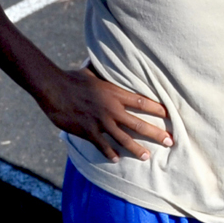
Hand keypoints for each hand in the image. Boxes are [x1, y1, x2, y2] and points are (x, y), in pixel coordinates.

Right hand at [37, 63, 171, 160]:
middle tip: (169, 141)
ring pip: (123, 138)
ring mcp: (100, 121)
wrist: (53, 88)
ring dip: (136, 148)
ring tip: (146, 156)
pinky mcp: (88, 131)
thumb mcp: (91, 73)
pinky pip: (102, 145)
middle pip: (138, 123)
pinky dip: (110, 153)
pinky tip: (116, 159)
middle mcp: (111, 108)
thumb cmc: (71, 78)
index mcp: (114, 93)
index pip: (142, 102)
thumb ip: (103, 73)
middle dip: (156, 133)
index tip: (169, 115)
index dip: (157, 109)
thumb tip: (106, 63)